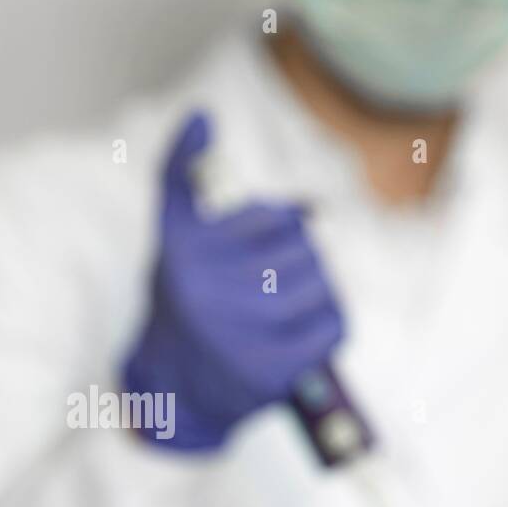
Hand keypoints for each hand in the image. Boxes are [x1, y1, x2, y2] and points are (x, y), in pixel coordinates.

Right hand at [123, 111, 345, 449]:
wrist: (174, 392)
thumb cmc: (184, 300)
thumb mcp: (173, 235)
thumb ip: (181, 173)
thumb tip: (202, 115)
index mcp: (186, 251)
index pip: (276, 216)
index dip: (280, 229)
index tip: (255, 255)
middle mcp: (207, 293)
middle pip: (304, 248)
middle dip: (301, 260)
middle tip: (276, 284)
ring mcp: (239, 335)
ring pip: (322, 285)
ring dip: (318, 292)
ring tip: (291, 308)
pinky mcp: (270, 372)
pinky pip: (334, 327)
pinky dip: (328, 326)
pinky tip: (303, 334)